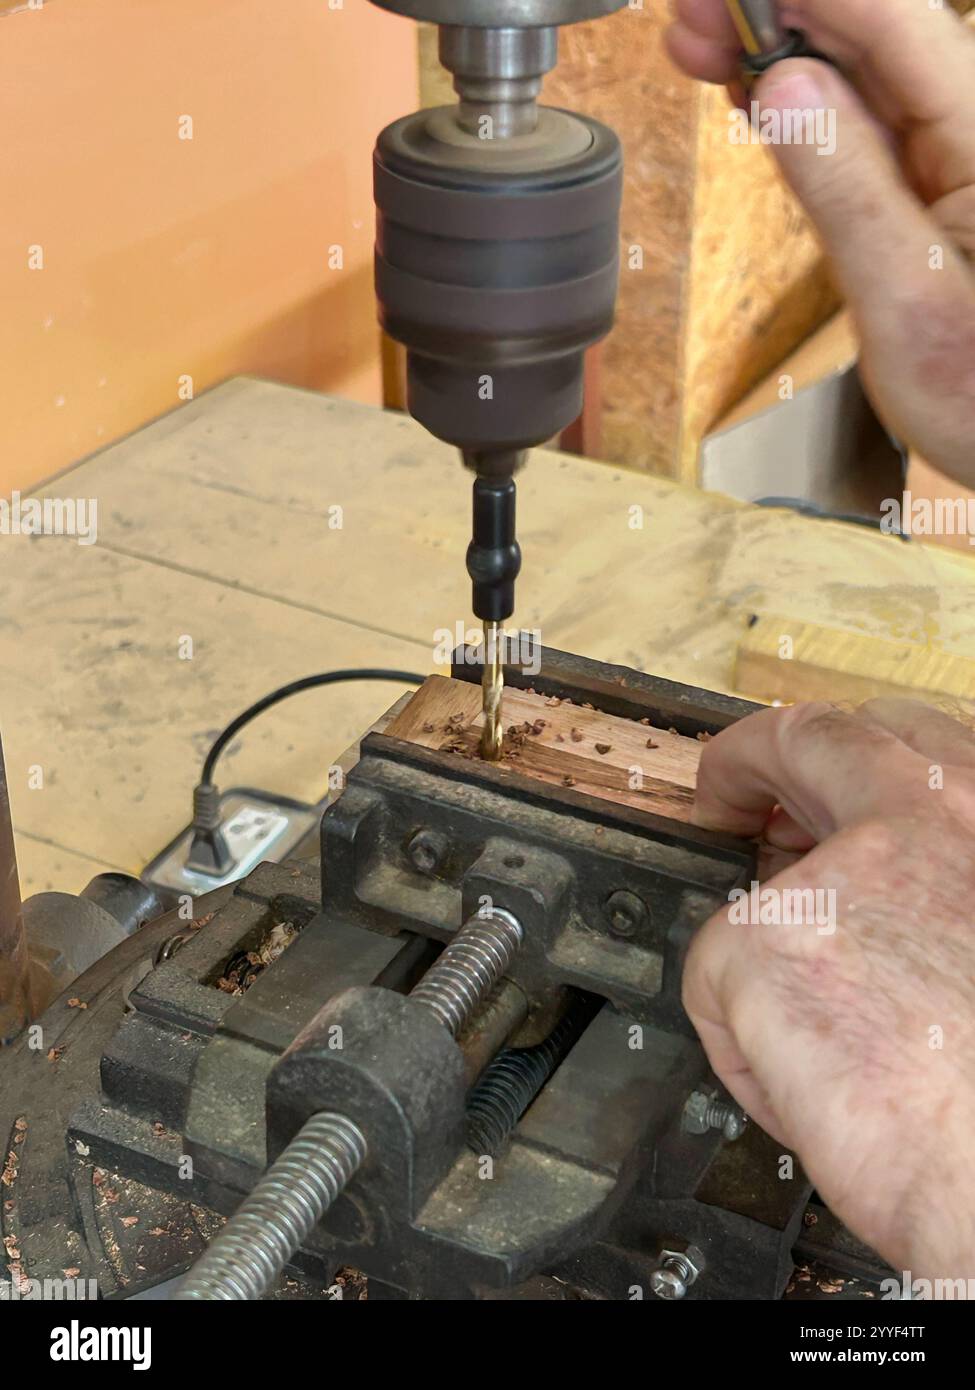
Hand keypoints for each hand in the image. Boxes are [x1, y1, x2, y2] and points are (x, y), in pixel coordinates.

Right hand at [666, 0, 974, 484]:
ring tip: (704, 51)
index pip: (891, 15)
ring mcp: (963, 150)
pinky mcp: (945, 180)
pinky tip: (761, 94)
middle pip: (877, 27)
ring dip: (786, 50)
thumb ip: (846, 186)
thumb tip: (783, 84)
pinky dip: (810, 102)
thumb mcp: (901, 302)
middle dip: (779, 14)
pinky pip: (873, 118)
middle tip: (690, 24)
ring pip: (867, 68)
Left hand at [684, 698, 974, 1280]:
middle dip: (759, 759)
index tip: (798, 766)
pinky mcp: (762, 938)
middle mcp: (929, 820)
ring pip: (763, 878)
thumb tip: (857, 885)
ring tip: (811, 1040)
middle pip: (818, 739)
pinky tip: (807, 1089)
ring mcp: (840, 872)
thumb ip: (936, 891)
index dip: (839, 743)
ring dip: (767, 947)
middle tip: (727, 794)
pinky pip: (720, 984)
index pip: (901, 736)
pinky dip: (748, 1045)